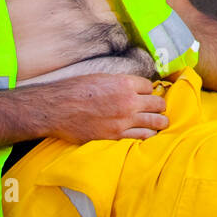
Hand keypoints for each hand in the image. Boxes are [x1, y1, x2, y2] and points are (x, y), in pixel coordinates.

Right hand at [37, 74, 168, 142]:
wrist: (57, 108)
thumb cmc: (75, 90)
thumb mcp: (102, 78)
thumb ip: (121, 84)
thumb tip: (134, 88)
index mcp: (125, 83)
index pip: (150, 86)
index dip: (149, 91)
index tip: (146, 95)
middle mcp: (128, 101)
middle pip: (158, 104)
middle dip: (158, 106)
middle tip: (158, 109)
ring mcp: (124, 121)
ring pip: (155, 122)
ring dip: (158, 122)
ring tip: (159, 123)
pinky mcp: (115, 136)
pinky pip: (142, 137)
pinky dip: (147, 135)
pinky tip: (146, 134)